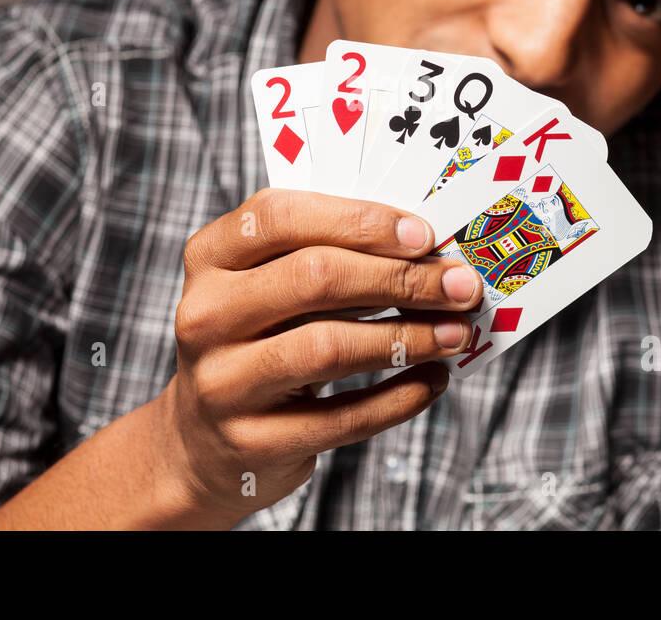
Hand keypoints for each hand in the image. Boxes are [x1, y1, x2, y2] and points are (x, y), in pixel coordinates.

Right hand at [162, 187, 480, 526]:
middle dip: (401, 279)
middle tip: (459, 286)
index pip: (281, 217)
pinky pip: (341, 418)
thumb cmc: (258, 340)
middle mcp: (205, 315)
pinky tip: (431, 381)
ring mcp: (222, 383)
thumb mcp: (269, 287)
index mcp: (211, 257)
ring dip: (407, 338)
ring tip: (454, 333)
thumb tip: (428, 253)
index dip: (359, 221)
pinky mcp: (252, 442)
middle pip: (314, 278)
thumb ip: (330, 257)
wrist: (201, 440)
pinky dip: (398, 398)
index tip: (423, 235)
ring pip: (329, 348)